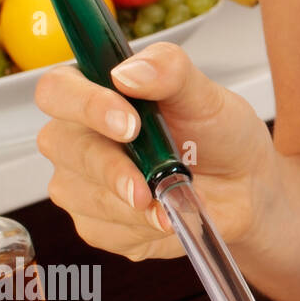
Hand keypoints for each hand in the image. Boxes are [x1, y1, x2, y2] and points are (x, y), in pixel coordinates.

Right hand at [35, 42, 275, 259]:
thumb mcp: (205, 95)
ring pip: (83, 196)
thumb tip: (128, 73)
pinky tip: (167, 217)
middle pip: (60, 146)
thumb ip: (170, 70)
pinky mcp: (97, 225)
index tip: (129, 124)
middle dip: (109, 168)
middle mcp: (75, 137)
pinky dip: (143, 228)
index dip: (86, 106)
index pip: (57, 91)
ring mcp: (80, 183)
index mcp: (91, 92)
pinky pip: (105, 231)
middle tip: (148, 185)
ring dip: (135, 205)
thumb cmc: (217, 135)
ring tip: (174, 200)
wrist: (242, 187)